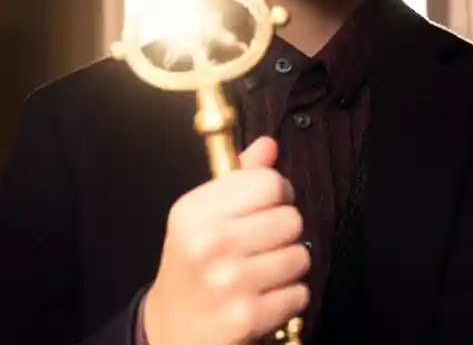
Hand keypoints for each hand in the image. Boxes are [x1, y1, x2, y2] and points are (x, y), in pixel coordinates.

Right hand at [143, 137, 309, 344]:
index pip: (269, 183)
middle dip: (285, 233)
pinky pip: (299, 293)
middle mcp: (208, 243)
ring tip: (263, 273)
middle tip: (263, 245)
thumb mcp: (203, 217)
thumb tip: (269, 145)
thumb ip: (238, 178)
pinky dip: (289, 298)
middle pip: (291, 219)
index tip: (268, 207)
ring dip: (289, 267)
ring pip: (300, 256)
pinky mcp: (246, 317)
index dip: (278, 193)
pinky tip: (264, 297)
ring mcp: (228, 282)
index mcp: (195, 211)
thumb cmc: (193, 267)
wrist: (171, 329)